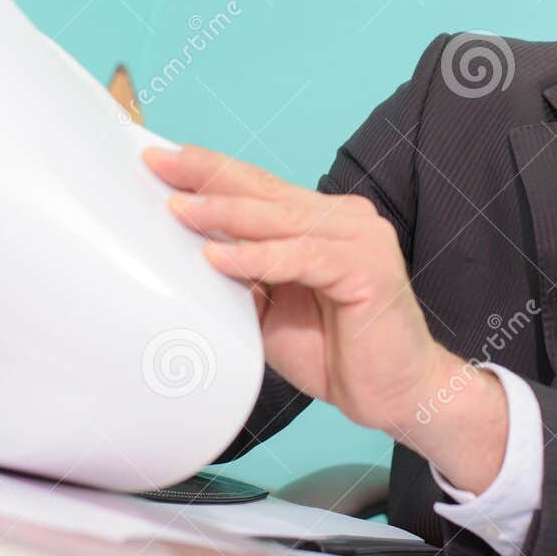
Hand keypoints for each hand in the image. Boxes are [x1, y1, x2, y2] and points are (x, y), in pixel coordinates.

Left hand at [144, 144, 507, 491]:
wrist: (397, 394)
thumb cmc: (338, 353)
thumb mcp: (272, 309)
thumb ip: (241, 276)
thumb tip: (186, 254)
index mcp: (323, 221)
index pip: (259, 187)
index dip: (211, 172)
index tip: (161, 161)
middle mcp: (345, 219)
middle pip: (266, 190)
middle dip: (209, 177)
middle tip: (159, 166)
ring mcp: (361, 238)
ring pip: (282, 218)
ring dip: (226, 213)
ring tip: (180, 211)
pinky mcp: (368, 268)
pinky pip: (302, 257)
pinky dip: (258, 258)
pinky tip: (219, 258)